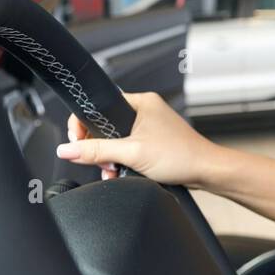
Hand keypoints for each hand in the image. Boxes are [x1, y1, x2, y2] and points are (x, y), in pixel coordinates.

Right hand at [58, 91, 216, 186]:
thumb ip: (97, 151)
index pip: (99, 106)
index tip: (78, 143)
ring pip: (116, 140)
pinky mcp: (153, 142)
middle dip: (99, 147)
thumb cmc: (181, 156)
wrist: (207, 172)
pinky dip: (123, 162)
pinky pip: (128, 149)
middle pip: (105, 126)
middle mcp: (145, 110)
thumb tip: (67, 150)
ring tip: (114, 170)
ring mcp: (150, 127)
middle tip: (102, 162)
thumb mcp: (132, 153)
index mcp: (141, 101)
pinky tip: (123, 173)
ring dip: (111, 158)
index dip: (84, 125)